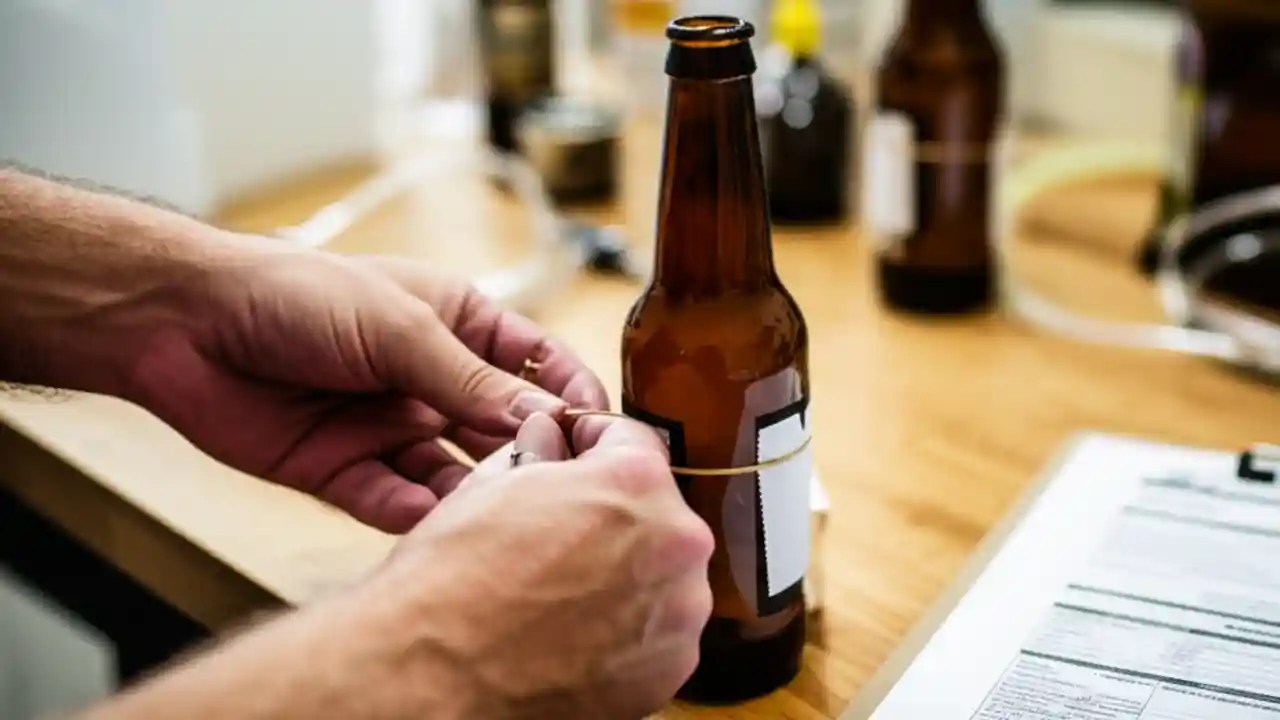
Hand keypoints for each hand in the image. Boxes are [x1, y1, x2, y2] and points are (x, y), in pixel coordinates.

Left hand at [129, 241, 607, 532]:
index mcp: (454, 324)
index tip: (603, 426)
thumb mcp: (400, 327)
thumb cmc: (296, 294)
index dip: (568, 391)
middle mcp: (429, 380)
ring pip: (452, 472)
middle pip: (500, 425)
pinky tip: (431, 517)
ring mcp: (389, 426)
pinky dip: (414, 511)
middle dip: (529, 452)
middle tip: (557, 482)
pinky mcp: (345, 470)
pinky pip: (393, 500)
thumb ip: (470, 379)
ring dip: (475, 492)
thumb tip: (544, 417)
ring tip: (498, 510)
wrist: (186, 324)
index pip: (533, 362)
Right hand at [374, 413, 713, 718]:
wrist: (434, 678)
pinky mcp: (671, 668)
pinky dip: (627, 628)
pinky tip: (576, 633)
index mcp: (635, 481)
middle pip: (652, 510)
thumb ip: (541, 453)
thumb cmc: (453, 580)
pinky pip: (658, 631)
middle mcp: (675, 543)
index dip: (593, 442)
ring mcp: (679, 612)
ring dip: (624, 572)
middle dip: (611, 513)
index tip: (574, 453)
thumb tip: (549, 437)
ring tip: (564, 590)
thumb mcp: (492, 486)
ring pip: (660, 573)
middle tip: (559, 532)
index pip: (631, 439)